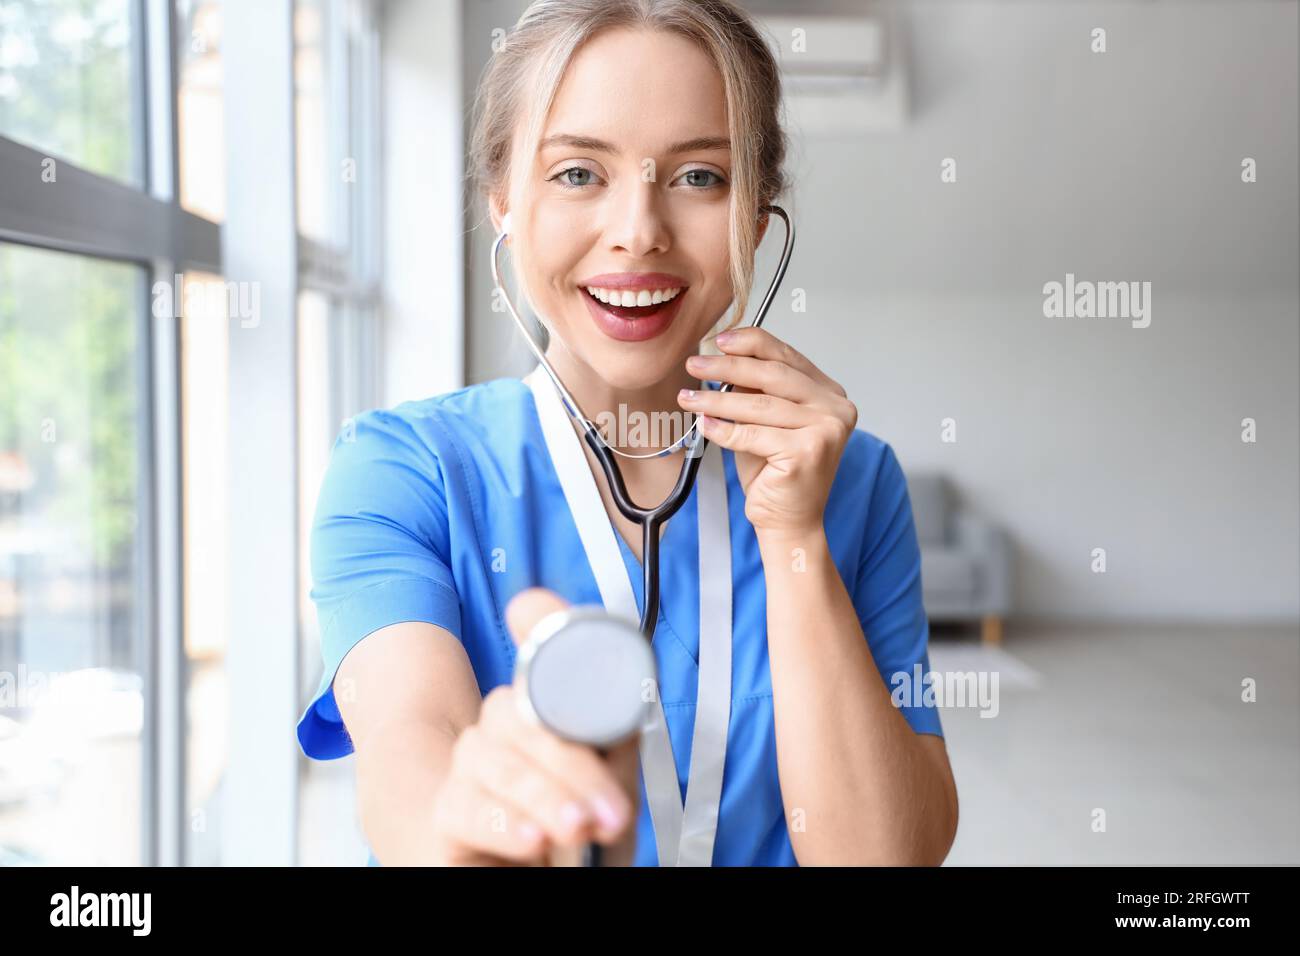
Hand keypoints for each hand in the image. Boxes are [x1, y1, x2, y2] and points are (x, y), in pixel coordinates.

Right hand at [428, 588, 641, 865]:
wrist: (550, 874)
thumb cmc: (583, 826)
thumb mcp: (613, 777)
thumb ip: (614, 735)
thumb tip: (621, 699)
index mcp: (547, 705)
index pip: (538, 648)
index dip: (536, 621)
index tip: (528, 612)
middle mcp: (504, 724)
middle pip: (516, 713)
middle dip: (569, 763)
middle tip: (611, 810)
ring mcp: (472, 765)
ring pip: (491, 758)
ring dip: (543, 796)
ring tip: (579, 828)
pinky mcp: (450, 811)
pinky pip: (464, 806)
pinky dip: (503, 822)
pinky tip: (533, 839)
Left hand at [680, 328, 857, 538]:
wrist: (789, 520)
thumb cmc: (776, 471)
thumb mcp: (765, 421)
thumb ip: (756, 390)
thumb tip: (723, 358)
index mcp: (830, 393)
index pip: (787, 357)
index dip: (751, 343)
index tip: (719, 341)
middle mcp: (835, 408)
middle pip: (772, 375)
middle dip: (727, 367)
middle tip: (695, 364)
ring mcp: (825, 430)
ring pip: (758, 405)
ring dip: (716, 400)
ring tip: (689, 398)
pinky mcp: (807, 453)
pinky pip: (751, 434)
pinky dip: (723, 430)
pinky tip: (704, 425)